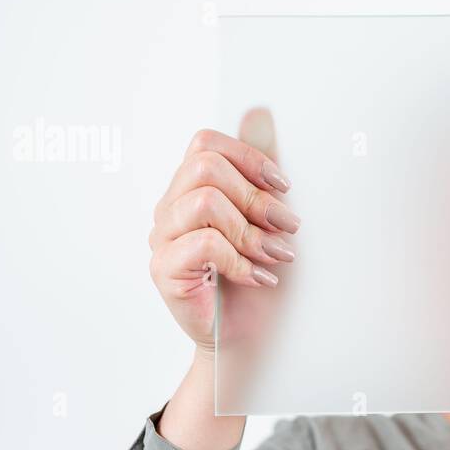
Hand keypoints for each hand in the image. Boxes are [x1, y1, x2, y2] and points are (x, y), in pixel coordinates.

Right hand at [148, 108, 298, 352]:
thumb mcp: (269, 219)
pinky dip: (241, 260)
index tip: (284, 187)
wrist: (252, 339)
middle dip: (255, 196)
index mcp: (191, 191)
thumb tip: (259, 110)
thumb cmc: (261, 278)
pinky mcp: (164, 271)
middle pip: (204, 168)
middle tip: (287, 227)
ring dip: (251, 230)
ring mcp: (162, 240)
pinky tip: (259, 277)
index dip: (248, 157)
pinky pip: (203, 244)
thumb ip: (260, 172)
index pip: (205, 145)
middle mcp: (171, 210)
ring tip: (275, 256)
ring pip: (205, 201)